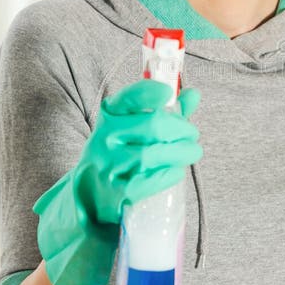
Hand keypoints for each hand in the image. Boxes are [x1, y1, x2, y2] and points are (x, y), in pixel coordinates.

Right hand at [34, 79, 202, 284]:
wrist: (91, 193)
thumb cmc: (120, 153)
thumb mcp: (133, 129)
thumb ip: (165, 111)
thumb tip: (194, 95)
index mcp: (109, 116)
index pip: (130, 97)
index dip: (151, 91)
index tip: (169, 94)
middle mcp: (104, 138)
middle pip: (152, 126)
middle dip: (181, 129)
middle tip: (193, 135)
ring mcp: (107, 166)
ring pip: (151, 155)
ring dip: (180, 153)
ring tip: (192, 153)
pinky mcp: (114, 192)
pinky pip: (145, 182)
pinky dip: (167, 176)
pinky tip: (177, 172)